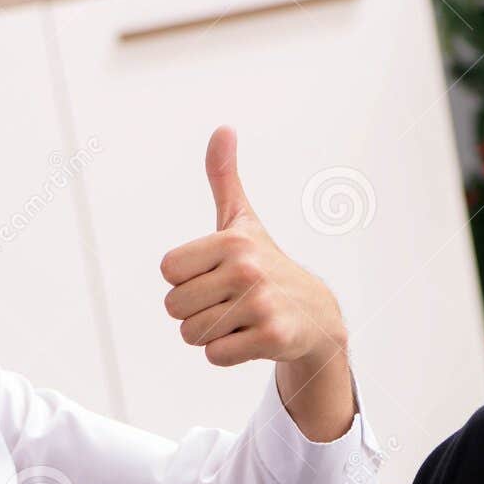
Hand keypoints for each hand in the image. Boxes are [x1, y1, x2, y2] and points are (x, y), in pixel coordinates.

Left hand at [160, 126, 355, 440]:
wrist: (315, 314)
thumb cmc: (266, 264)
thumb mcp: (243, 220)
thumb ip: (224, 178)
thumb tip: (223, 128)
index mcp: (232, 241)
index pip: (168, 271)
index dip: (185, 278)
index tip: (214, 274)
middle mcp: (247, 269)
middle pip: (174, 307)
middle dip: (194, 311)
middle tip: (227, 302)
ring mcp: (261, 305)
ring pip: (191, 334)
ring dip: (210, 334)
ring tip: (239, 319)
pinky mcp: (271, 338)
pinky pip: (215, 356)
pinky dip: (227, 353)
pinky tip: (251, 337)